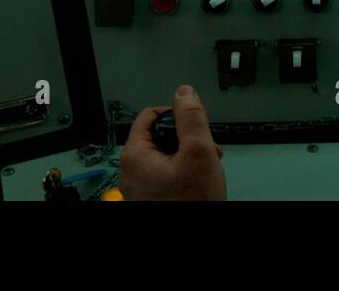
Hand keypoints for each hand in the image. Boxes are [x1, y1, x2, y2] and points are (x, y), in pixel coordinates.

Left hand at [119, 84, 226, 200]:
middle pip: (159, 135)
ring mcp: (141, 187)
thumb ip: (191, 119)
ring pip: (165, 156)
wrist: (188, 246)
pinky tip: (199, 182)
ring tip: (205, 169)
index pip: (150, 114)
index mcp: (135, 155)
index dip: (175, 113)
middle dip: (186, 138)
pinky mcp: (152, 198)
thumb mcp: (198, 153)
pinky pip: (166, 175)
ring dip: (188, 156)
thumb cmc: (190, 204)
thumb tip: (184, 92)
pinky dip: (184, 173)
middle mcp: (132, 170)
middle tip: (205, 149)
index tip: (192, 120)